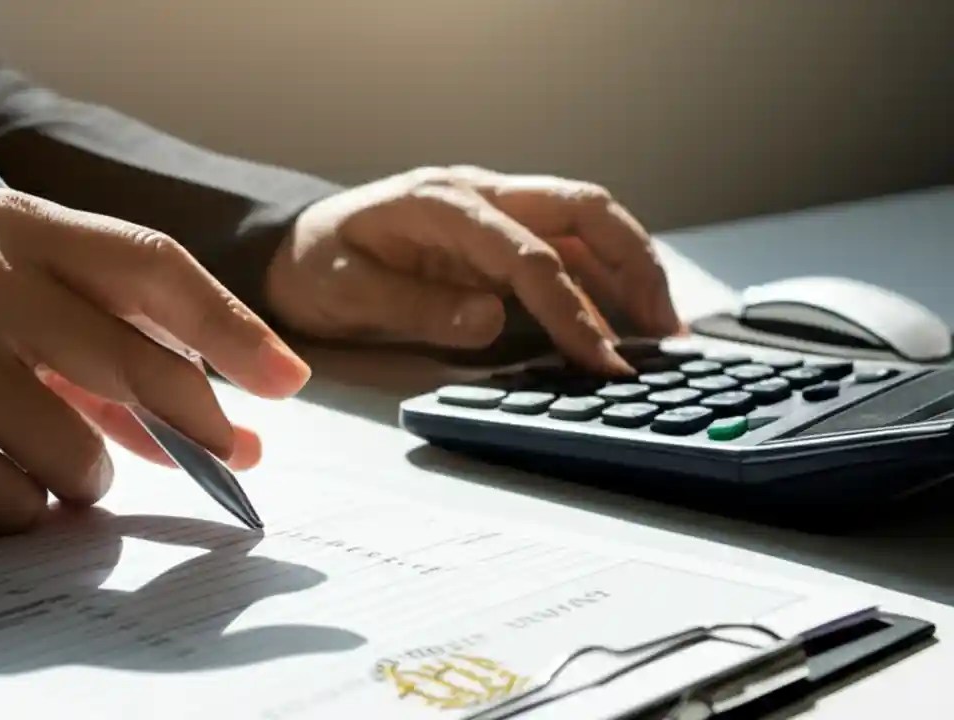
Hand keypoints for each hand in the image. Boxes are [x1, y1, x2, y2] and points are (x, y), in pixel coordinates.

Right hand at [0, 189, 309, 531]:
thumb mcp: (31, 307)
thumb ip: (122, 350)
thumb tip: (229, 431)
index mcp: (16, 225)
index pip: (151, 265)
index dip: (230, 326)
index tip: (285, 379)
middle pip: (133, 361)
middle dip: (197, 422)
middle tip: (231, 456)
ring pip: (78, 452)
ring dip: (84, 476)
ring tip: (42, 454)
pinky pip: (21, 504)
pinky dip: (26, 508)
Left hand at [265, 166, 681, 372]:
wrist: (294, 247)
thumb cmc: (315, 267)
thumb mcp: (347, 292)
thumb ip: (415, 306)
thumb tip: (490, 319)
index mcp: (442, 203)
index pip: (527, 254)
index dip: (570, 309)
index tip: (601, 359)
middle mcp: (480, 195)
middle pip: (583, 210)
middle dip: (634, 266)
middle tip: (664, 332)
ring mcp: (494, 211)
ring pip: (586, 225)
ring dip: (631, 271)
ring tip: (663, 332)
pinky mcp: (499, 236)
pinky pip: (568, 247)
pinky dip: (604, 279)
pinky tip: (625, 317)